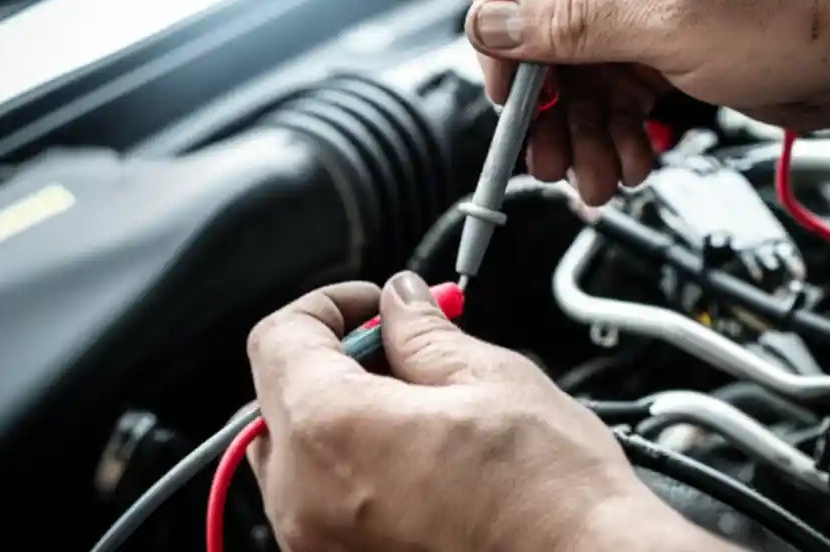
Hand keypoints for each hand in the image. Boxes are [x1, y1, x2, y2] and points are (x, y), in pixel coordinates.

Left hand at [245, 271, 720, 551]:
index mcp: (331, 430)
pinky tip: (419, 458)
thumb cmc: (551, 496)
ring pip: (298, 455)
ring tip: (423, 406)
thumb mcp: (490, 378)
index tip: (372, 304)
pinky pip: (321, 504)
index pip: (279, 338)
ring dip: (344, 415)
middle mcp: (304, 498)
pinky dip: (353, 469)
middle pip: (279, 397)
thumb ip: (421, 332)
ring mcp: (317, 546)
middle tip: (406, 348)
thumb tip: (398, 303)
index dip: (327, 305)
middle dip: (336, 360)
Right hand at [467, 0, 829, 203]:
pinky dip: (613, 140)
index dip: (500, 31)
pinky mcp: (655, 52)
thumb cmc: (792, 3)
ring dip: (580, 138)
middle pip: (539, 38)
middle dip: (545, 109)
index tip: (506, 90)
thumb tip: (491, 22)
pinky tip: (628, 165)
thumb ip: (569, 22)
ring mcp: (634, 7)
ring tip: (597, 178)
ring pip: (574, 83)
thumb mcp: (666, 15)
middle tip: (546, 159)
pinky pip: (610, 103)